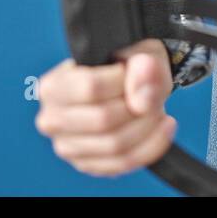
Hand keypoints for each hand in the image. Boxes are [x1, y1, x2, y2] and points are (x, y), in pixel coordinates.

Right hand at [34, 39, 176, 177]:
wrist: (129, 84)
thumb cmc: (127, 65)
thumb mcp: (140, 52)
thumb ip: (143, 67)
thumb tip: (142, 97)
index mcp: (52, 87)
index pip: (90, 87)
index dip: (124, 81)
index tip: (137, 72)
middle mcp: (52, 120)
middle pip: (103, 119)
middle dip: (140, 107)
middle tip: (154, 94)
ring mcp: (68, 147)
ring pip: (115, 145)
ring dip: (148, 126)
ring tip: (158, 109)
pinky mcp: (88, 165)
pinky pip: (124, 163)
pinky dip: (152, 145)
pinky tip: (164, 127)